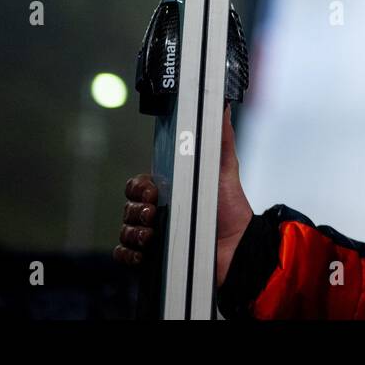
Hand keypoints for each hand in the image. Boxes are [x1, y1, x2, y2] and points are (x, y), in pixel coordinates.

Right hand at [114, 105, 254, 288]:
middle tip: (154, 214)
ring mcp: (154, 235)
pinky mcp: (154, 258)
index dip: (139, 188)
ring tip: (152, 236)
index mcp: (169, 189)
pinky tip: (144, 253)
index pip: (138, 185)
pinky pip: (125, 255)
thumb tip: (223, 106)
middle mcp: (158, 211)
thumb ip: (221, 138)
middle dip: (137, 210)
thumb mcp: (225, 169)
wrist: (239, 246)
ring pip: (125, 230)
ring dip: (134, 232)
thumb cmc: (230, 207)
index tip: (153, 191)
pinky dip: (129, 253)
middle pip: (129, 207)